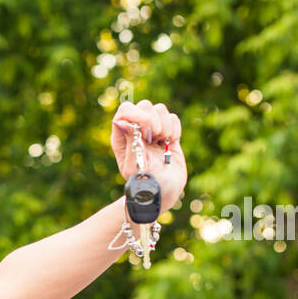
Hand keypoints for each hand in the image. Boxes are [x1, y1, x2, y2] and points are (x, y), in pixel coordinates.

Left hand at [111, 100, 186, 215]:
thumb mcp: (136, 166)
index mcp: (122, 138)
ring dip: (165, 125)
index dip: (137, 115)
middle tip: (156, 139)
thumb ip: (131, 142)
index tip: (146, 133)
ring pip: (160, 109)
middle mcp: (135, 131)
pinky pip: (173, 118)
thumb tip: (122, 121)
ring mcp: (152, 130)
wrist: (165, 192)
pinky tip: (171, 144)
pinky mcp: (168, 133)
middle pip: (144, 105)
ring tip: (163, 143)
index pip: (125, 110)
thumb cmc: (146, 185)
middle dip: (153, 120)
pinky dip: (175, 130)